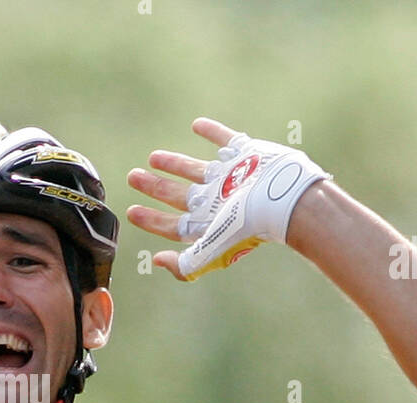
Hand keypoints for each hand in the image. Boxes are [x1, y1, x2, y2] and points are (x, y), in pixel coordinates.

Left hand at [127, 118, 329, 280]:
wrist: (285, 198)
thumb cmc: (249, 227)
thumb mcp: (212, 252)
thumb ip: (185, 264)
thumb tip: (157, 262)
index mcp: (209, 223)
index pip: (173, 224)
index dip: (152, 219)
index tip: (131, 212)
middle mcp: (217, 200)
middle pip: (178, 195)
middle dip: (155, 187)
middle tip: (133, 178)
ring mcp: (231, 176)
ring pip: (194, 169)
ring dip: (174, 163)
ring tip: (153, 157)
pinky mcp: (246, 154)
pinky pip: (225, 139)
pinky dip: (211, 131)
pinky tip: (197, 125)